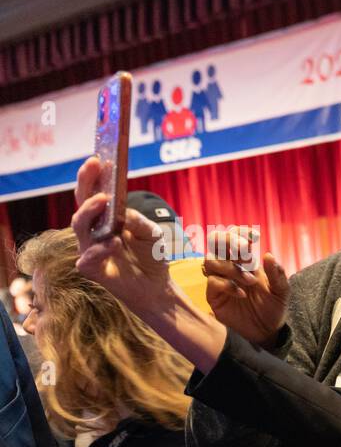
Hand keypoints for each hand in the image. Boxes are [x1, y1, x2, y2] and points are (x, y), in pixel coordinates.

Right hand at [70, 157, 173, 314]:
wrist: (156, 288)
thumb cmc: (151, 257)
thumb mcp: (153, 234)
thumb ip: (139, 221)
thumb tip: (123, 213)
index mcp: (105, 219)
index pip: (93, 194)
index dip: (92, 176)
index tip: (97, 158)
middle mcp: (93, 231)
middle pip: (81, 204)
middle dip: (86, 183)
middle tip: (93, 166)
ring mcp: (90, 249)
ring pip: (80, 227)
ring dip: (90, 211)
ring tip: (103, 199)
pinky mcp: (92, 270)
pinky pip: (88, 258)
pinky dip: (100, 249)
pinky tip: (112, 242)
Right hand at [204, 228, 288, 347]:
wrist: (266, 332)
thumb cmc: (273, 309)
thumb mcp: (281, 292)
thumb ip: (277, 275)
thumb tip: (268, 255)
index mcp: (247, 262)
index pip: (236, 239)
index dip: (240, 232)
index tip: (254, 235)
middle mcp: (230, 267)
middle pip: (216, 243)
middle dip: (227, 241)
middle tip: (244, 248)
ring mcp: (220, 280)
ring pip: (211, 261)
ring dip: (231, 267)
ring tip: (250, 281)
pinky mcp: (214, 296)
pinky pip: (212, 282)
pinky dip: (227, 285)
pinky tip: (242, 294)